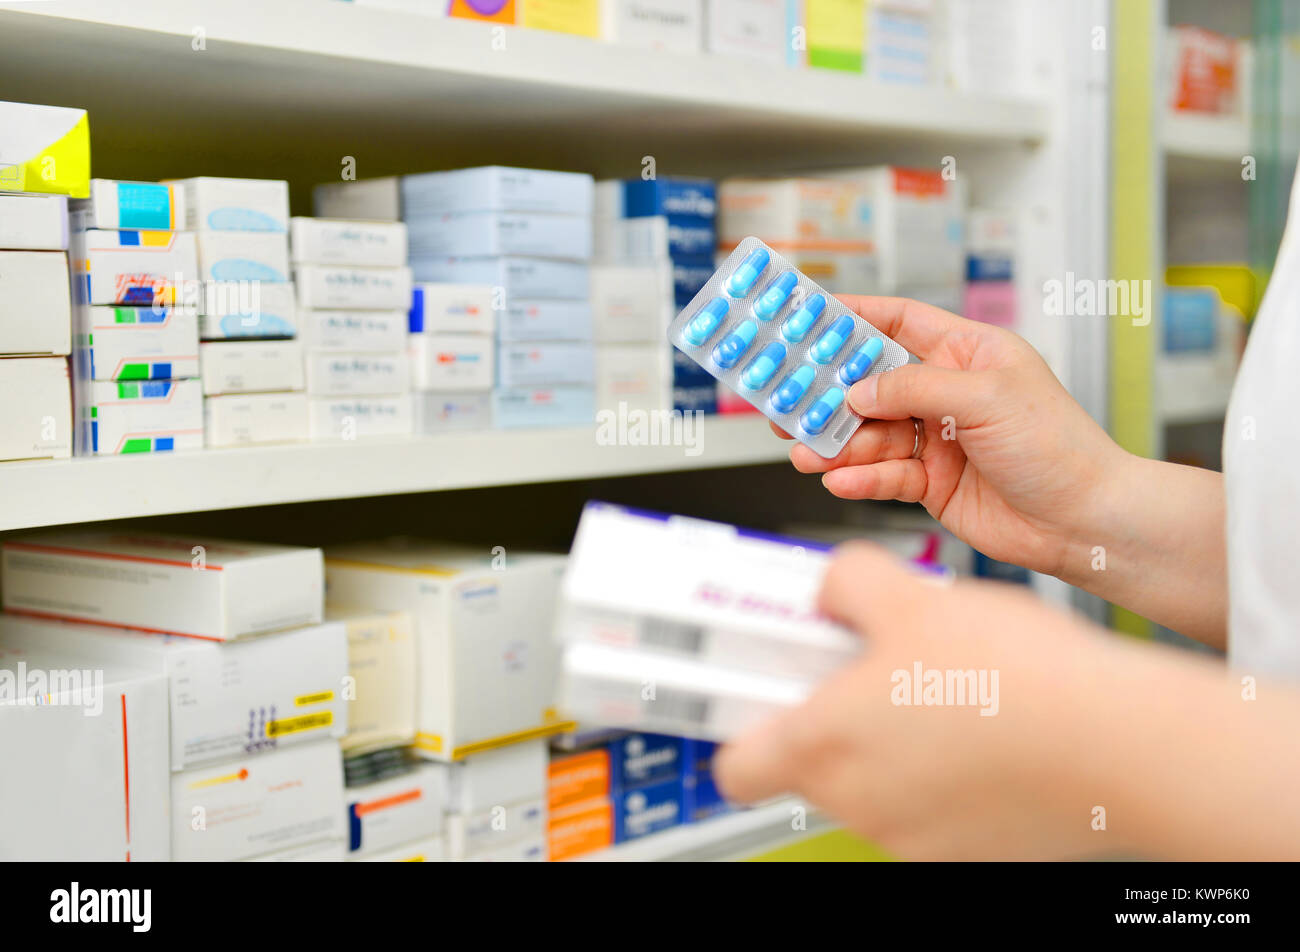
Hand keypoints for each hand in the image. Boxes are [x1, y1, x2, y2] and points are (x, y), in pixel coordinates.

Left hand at [714, 543, 1125, 860]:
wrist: (1121, 745)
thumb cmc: (1016, 680)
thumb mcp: (911, 596)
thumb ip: (846, 584)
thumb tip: (830, 588)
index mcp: (825, 746)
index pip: (736, 765)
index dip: (744, 725)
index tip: (767, 688)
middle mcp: (860, 804)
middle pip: (812, 765)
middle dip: (836, 716)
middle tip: (873, 666)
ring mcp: (913, 837)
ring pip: (877, 783)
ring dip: (894, 739)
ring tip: (943, 687)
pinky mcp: (968, 850)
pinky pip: (932, 805)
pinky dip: (944, 770)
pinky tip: (982, 723)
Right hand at [775, 297, 1128, 577]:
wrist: (1082, 521)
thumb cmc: (1057, 446)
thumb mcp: (983, 397)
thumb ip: (913, 386)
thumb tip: (858, 390)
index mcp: (967, 353)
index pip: (898, 321)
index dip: (852, 317)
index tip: (806, 317)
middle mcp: (947, 393)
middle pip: (870, 383)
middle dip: (828, 391)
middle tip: (785, 396)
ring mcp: (937, 440)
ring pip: (869, 434)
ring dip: (837, 443)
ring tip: (806, 451)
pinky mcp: (931, 483)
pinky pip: (883, 475)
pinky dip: (860, 478)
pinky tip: (841, 479)